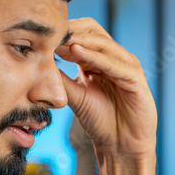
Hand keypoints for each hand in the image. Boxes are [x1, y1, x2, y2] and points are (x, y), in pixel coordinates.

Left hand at [56, 18, 156, 159]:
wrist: (119, 145)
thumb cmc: (99, 121)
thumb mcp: (74, 95)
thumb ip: (60, 78)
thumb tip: (39, 60)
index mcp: (99, 60)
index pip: (82, 34)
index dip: (63, 32)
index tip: (42, 33)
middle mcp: (114, 58)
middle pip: (94, 31)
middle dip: (73, 29)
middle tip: (52, 30)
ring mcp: (127, 66)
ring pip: (104, 44)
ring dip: (82, 39)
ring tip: (62, 38)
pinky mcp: (136, 78)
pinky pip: (115, 64)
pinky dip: (96, 56)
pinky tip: (77, 51)